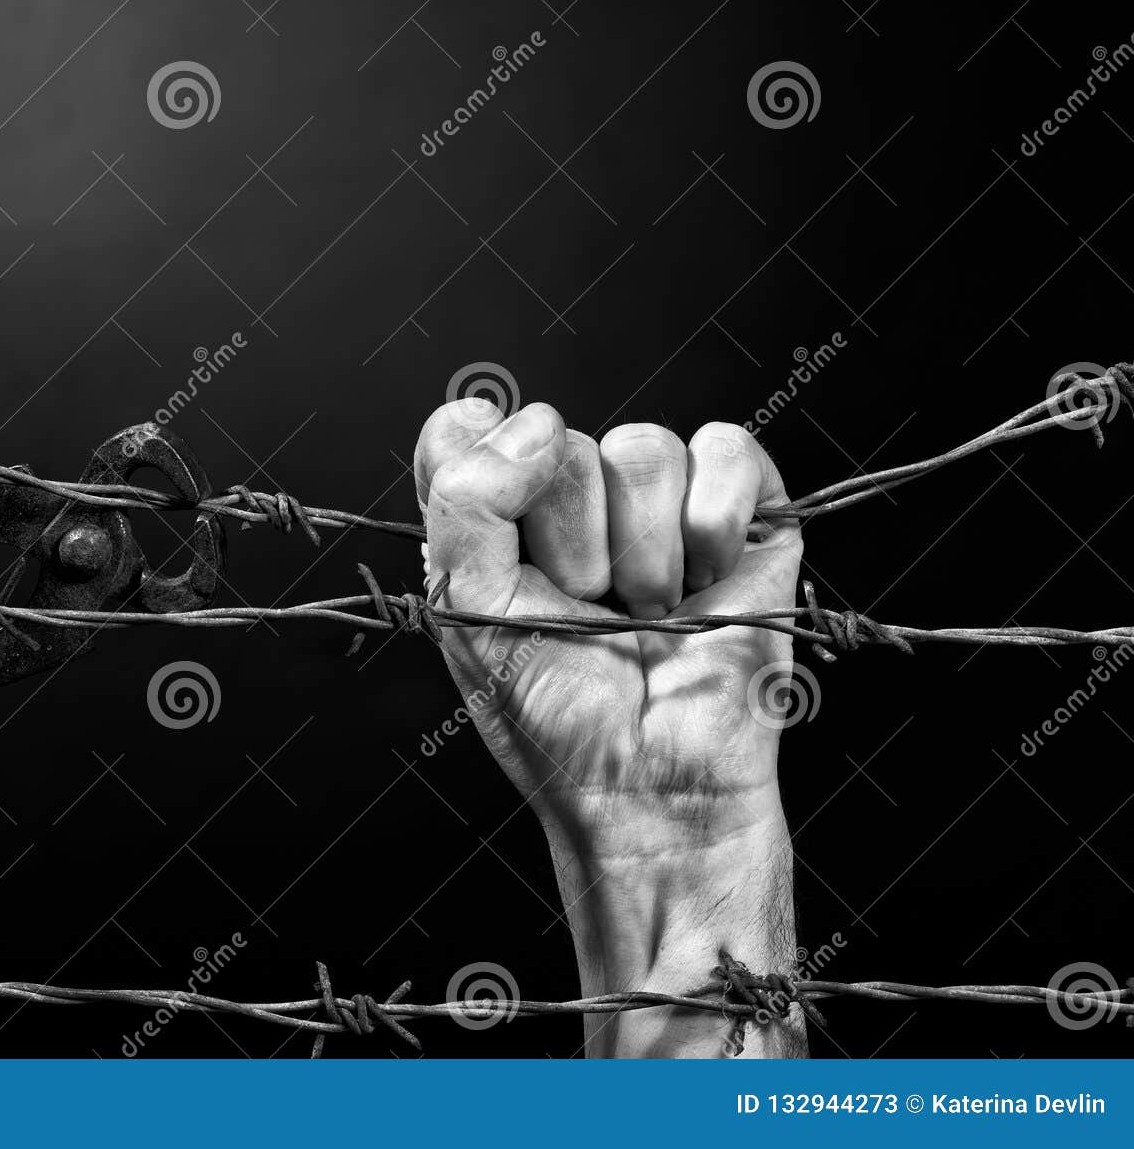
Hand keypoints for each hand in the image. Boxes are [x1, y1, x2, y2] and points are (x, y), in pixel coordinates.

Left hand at [414, 400, 804, 1056]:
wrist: (651, 787)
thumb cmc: (556, 713)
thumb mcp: (466, 607)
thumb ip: (463, 500)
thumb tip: (534, 422)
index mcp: (502, 522)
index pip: (469, 429)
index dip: (481, 463)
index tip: (500, 536)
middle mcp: (579, 504)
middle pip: (560, 442)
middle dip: (568, 542)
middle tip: (587, 612)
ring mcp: (664, 508)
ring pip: (643, 447)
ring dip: (642, 553)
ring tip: (651, 614)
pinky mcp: (746, 517)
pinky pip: (726, 450)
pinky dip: (714, 520)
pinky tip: (707, 585)